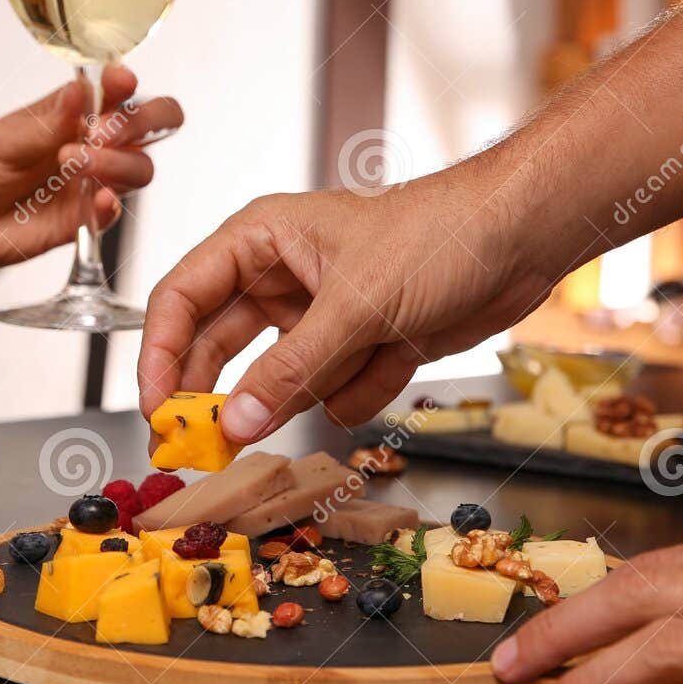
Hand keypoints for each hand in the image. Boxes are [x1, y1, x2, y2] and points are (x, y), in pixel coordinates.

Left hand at [0, 65, 181, 273]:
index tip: (118, 83)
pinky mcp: (82, 223)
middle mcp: (91, 146)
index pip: (120, 92)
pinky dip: (111, 204)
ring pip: (139, 170)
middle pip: (150, 128)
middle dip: (142, 122)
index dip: (127, 84)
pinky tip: (97, 199)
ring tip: (75, 163)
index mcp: (73, 114)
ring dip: (119, 162)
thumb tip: (81, 91)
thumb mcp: (2, 139)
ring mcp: (90, 185)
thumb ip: (47, 121)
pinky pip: (112, 213)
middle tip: (105, 132)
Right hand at [138, 172, 555, 441]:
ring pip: (281, 381)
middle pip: (220, 348)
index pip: (181, 299)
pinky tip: (401, 353)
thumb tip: (234, 425)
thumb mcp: (356, 306)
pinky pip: (333, 394)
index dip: (160, 355)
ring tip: (362, 356)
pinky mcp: (358, 348)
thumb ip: (289, 370)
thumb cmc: (439, 235)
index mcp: (260, 242)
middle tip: (203, 448)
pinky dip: (364, 389)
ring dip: (315, 387)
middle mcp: (280, 279)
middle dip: (221, 397)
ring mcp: (320, 317)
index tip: (158, 410)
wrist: (523, 238)